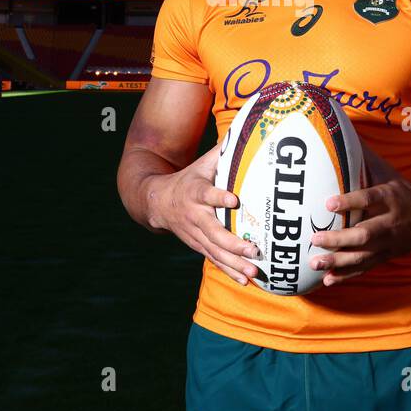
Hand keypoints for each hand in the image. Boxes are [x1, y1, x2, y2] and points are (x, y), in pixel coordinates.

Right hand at [145, 144, 260, 286]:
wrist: (157, 201)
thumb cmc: (189, 179)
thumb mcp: (202, 164)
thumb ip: (223, 151)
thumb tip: (246, 130)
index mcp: (196, 192)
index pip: (207, 194)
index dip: (219, 197)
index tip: (233, 199)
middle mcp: (195, 215)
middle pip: (214, 230)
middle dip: (233, 242)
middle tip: (253, 248)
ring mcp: (196, 234)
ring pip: (215, 250)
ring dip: (234, 262)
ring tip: (253, 270)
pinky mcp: (198, 246)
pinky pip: (215, 260)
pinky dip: (229, 270)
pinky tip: (246, 280)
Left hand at [309, 143, 410, 286]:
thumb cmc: (402, 192)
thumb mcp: (388, 174)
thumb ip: (365, 162)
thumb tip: (340, 135)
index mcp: (391, 197)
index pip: (370, 198)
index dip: (350, 201)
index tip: (328, 201)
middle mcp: (390, 222)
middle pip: (365, 233)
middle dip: (339, 238)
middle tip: (315, 238)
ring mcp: (388, 243)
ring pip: (363, 255)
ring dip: (338, 261)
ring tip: (315, 262)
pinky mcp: (385, 256)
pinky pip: (364, 267)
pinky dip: (346, 275)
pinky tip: (327, 279)